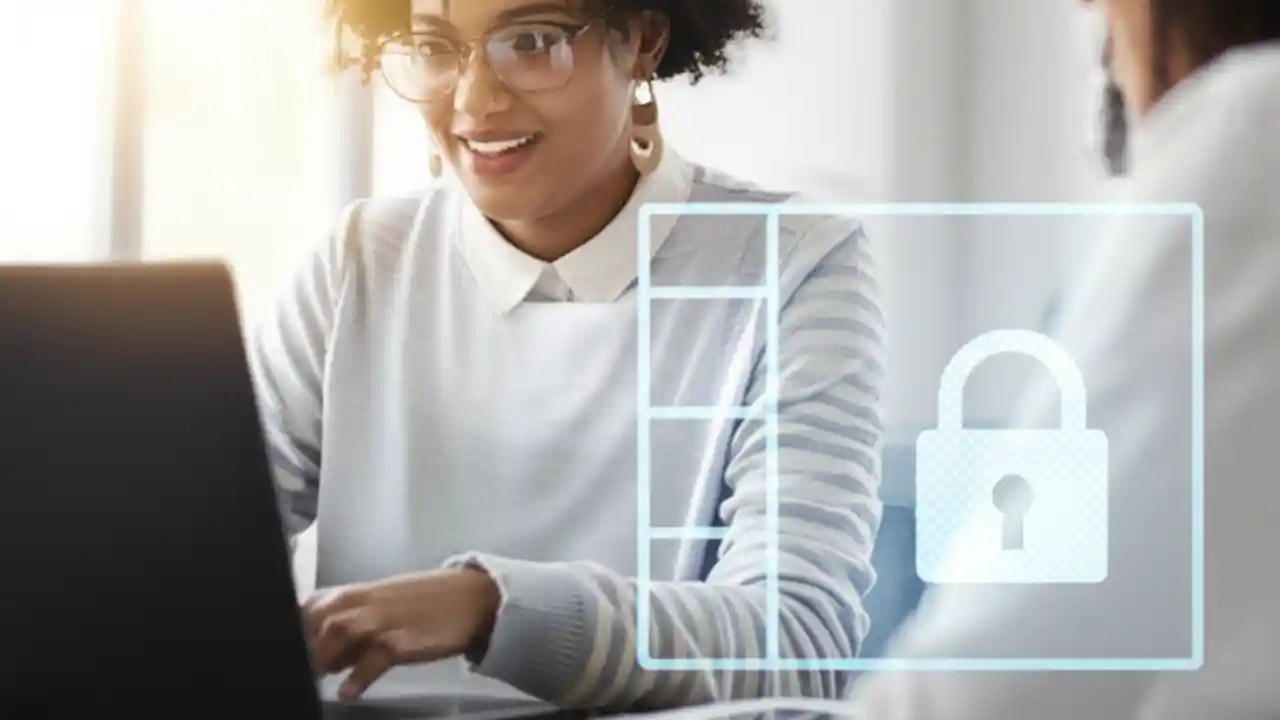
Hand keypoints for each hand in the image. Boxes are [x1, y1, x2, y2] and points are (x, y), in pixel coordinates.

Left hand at [302, 567, 500, 701]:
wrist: (472, 597)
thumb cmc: (426, 603)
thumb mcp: (384, 608)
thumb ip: (351, 633)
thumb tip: (324, 660)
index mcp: (357, 594)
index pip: (311, 605)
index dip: (292, 623)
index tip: (280, 644)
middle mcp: (366, 603)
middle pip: (319, 618)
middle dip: (301, 641)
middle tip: (292, 667)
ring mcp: (385, 619)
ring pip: (340, 633)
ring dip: (320, 657)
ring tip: (310, 679)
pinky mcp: (405, 639)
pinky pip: (375, 658)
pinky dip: (359, 675)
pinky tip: (349, 692)